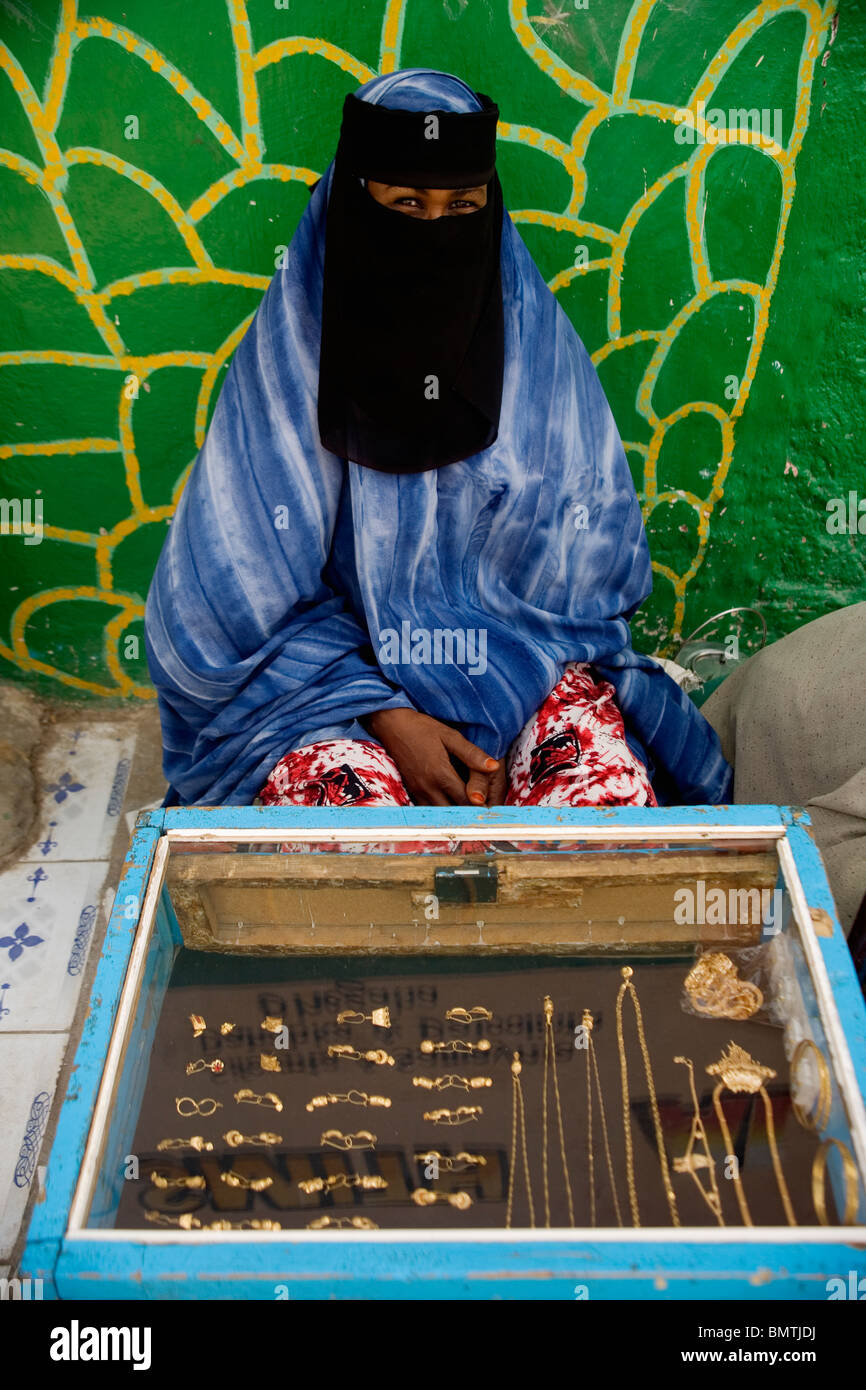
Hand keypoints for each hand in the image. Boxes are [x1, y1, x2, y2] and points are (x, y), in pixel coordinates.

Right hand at [365, 708, 500, 806]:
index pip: (466, 801)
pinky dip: (442, 813)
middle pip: (454, 813)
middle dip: (470, 816)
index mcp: (441, 774)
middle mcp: (428, 787)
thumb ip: (471, 754)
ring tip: (471, 815)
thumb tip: (494, 767)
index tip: (494, 811)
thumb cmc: (423, 729)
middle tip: (486, 817)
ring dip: (456, 817)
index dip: (482, 808)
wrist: (392, 726)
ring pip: (440, 816)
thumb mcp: (450, 736)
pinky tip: (452, 808)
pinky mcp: (412, 792)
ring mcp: (418, 792)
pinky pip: (429, 811)